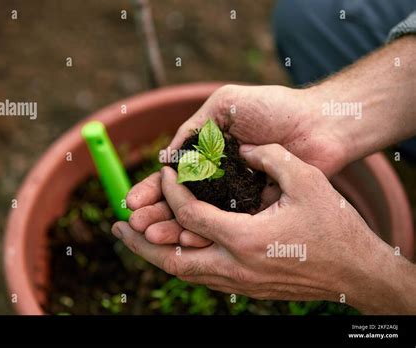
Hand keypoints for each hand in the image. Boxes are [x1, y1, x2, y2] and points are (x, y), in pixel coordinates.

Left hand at [113, 144, 415, 313]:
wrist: (356, 272)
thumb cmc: (334, 226)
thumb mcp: (305, 181)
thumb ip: (269, 157)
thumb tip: (240, 146)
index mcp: (245, 239)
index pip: (189, 213)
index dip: (170, 190)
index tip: (164, 173)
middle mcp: (235, 267)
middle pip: (172, 257)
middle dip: (141, 241)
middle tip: (119, 226)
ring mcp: (240, 283)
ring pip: (184, 273)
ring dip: (156, 255)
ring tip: (137, 240)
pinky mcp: (247, 289)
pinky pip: (201, 278)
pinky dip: (181, 263)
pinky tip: (174, 250)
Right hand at [126, 84, 347, 246]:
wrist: (319, 122)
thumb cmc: (273, 107)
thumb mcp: (224, 105)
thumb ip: (193, 129)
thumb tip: (165, 158)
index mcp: (209, 156)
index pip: (174, 179)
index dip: (152, 191)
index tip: (131, 203)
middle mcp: (220, 180)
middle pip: (182, 203)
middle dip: (157, 214)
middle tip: (136, 226)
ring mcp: (238, 198)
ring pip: (201, 218)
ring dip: (175, 227)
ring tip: (152, 236)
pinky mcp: (258, 211)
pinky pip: (229, 226)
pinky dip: (207, 232)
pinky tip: (187, 239)